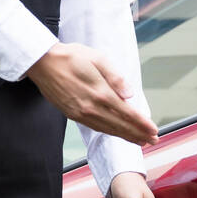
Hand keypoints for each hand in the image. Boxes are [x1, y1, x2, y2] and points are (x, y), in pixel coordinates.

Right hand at [26, 43, 157, 146]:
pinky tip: (117, 133)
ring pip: (108, 129)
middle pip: (120, 125)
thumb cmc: (72, 57)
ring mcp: (81, 113)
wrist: (43, 63)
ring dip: (126, 136)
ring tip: (140, 140)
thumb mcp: (98, 59)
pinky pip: (96, 127)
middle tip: (153, 140)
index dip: (142, 123)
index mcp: (100, 93)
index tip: (154, 130)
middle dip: (138, 134)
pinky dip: (110, 132)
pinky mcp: (73, 115)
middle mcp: (91, 107)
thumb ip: (116, 78)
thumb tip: (130, 94)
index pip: (127, 113)